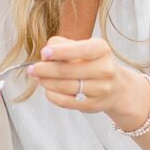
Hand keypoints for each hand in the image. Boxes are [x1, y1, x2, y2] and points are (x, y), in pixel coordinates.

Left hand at [26, 36, 147, 118]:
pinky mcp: (93, 105)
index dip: (60, 52)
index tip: (43, 53)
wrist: (117, 87)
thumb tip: (45, 53)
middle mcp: (105, 69)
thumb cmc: (93, 62)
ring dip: (46, 82)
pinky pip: (65, 101)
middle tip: (32, 69)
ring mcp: (101, 89)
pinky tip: (48, 89)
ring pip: (64, 87)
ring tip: (39, 78)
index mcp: (102, 50)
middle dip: (44, 69)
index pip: (81, 50)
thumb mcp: (84, 46)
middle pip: (67, 70)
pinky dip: (51, 95)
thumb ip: (63, 44)